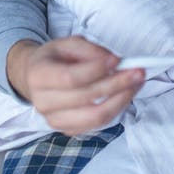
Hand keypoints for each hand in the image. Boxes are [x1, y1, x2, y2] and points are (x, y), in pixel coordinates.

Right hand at [6, 36, 144, 135]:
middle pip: (86, 98)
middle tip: (138, 71)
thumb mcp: (67, 43)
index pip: (71, 78)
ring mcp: (54, 120)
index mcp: (39, 76)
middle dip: (116, 84)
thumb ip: (89, 50)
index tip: (118, 59)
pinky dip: (115, 110)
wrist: (35, 77)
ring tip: (136, 84)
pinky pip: (96, 125)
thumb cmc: (55, 58)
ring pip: (94, 117)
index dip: (96, 70)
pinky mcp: (68, 130)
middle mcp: (43, 102)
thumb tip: (113, 61)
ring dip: (121, 100)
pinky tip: (125, 94)